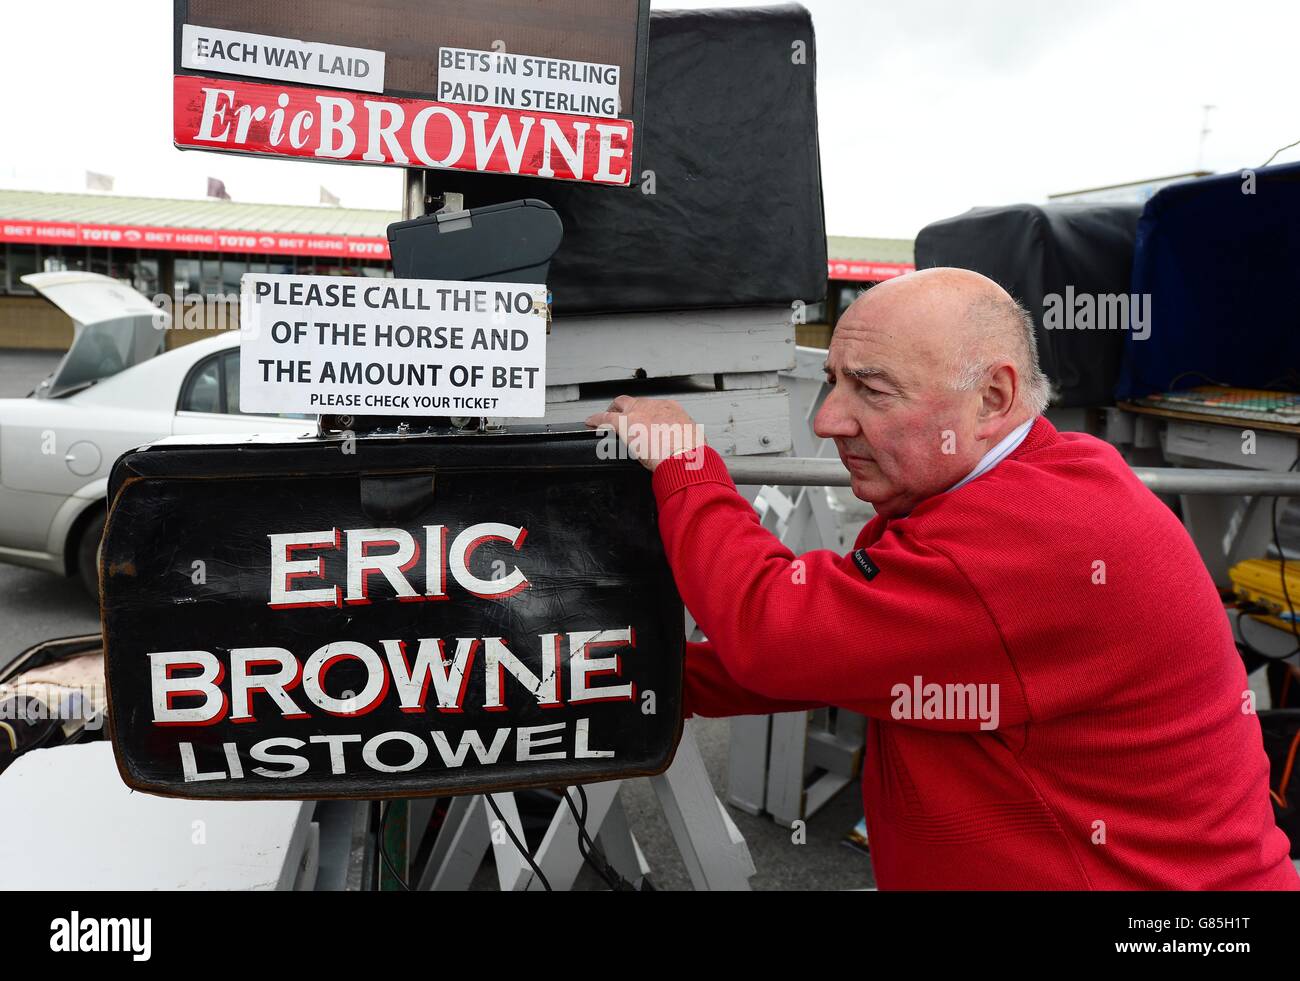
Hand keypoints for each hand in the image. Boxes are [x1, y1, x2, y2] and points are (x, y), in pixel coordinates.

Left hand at [584, 396, 706, 471]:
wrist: (684, 457)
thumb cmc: (691, 453)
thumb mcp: (693, 441)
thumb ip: (686, 440)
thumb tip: (690, 447)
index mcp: (672, 410)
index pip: (656, 407)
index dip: (649, 414)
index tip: (647, 422)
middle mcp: (655, 406)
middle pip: (637, 401)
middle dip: (629, 408)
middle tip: (624, 416)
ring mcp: (638, 413)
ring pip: (620, 404)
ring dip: (613, 410)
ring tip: (607, 418)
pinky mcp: (623, 423)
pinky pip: (605, 418)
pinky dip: (596, 419)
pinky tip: (591, 422)